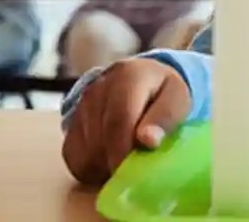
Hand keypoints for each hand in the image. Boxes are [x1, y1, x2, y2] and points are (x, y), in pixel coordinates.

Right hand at [62, 59, 190, 184]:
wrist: (143, 81)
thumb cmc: (163, 93)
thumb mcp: (177, 98)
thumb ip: (166, 116)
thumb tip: (148, 141)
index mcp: (127, 76)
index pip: (119, 118)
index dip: (125, 148)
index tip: (136, 170)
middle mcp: (97, 89)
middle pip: (100, 138)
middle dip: (118, 161)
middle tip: (136, 173)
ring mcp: (80, 107)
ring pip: (85, 152)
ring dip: (106, 166)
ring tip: (128, 163)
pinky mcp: (71, 126)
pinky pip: (75, 158)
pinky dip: (92, 169)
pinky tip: (111, 162)